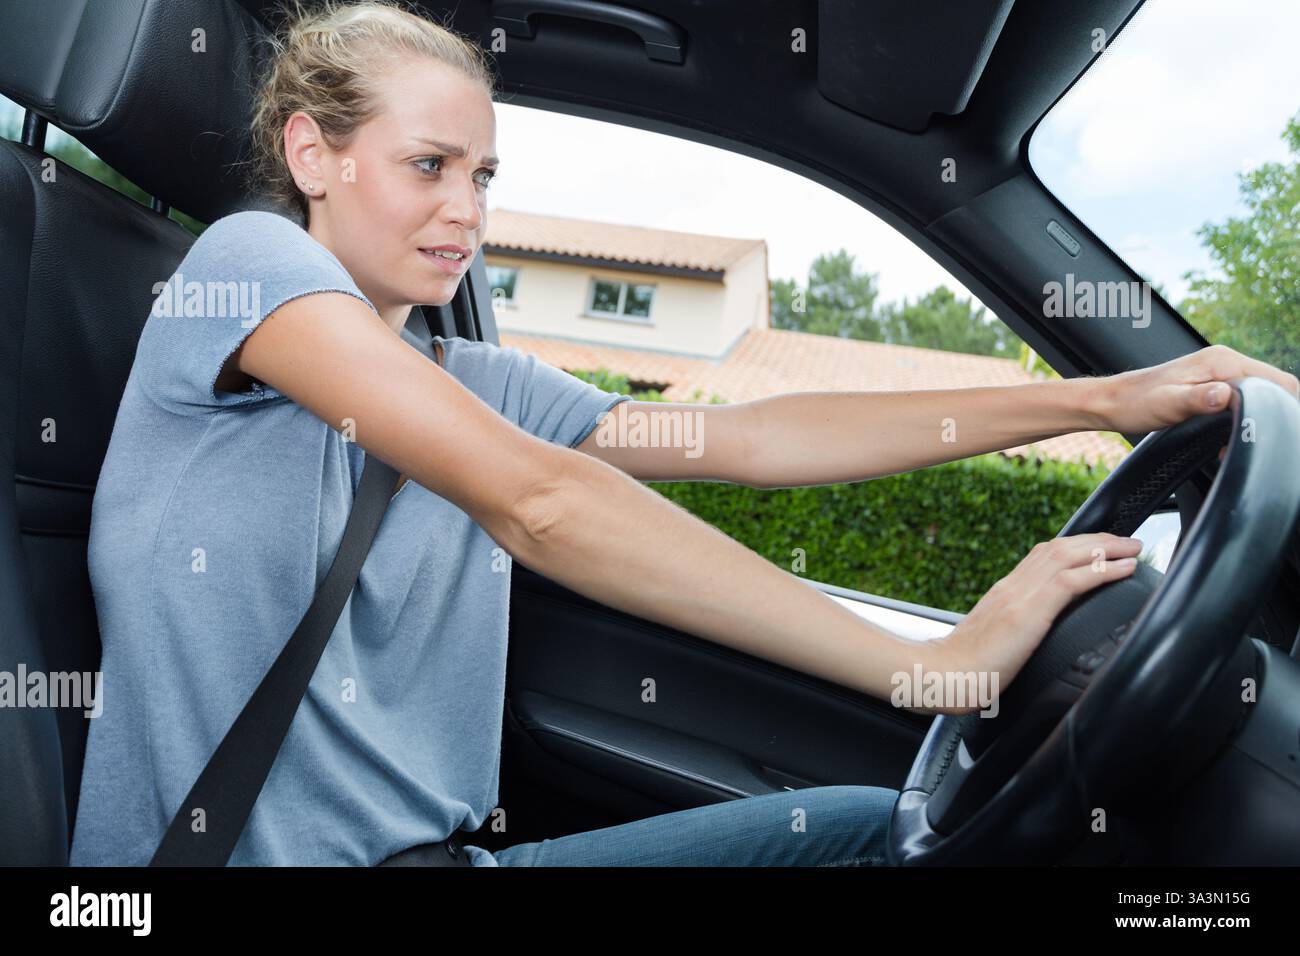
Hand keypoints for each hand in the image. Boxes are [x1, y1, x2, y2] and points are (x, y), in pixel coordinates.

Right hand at [930, 533, 1142, 715]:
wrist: (944, 675)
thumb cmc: (966, 670)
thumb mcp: (994, 642)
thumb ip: (1013, 633)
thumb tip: (1029, 643)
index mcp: (1005, 592)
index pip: (1043, 556)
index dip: (1076, 547)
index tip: (1100, 547)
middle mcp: (1013, 586)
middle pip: (1059, 547)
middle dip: (1097, 540)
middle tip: (1127, 541)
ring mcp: (1019, 595)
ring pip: (1068, 555)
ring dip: (1106, 547)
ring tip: (1132, 548)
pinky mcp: (1028, 611)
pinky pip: (1072, 581)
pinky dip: (1102, 570)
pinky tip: (1124, 569)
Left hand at [1091, 344, 1298, 433]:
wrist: (1111, 402)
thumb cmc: (1135, 403)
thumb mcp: (1168, 405)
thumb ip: (1200, 400)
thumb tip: (1226, 396)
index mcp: (1221, 361)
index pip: (1276, 380)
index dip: (1283, 406)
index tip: (1269, 432)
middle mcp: (1225, 361)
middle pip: (1273, 386)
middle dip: (1272, 414)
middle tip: (1253, 441)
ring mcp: (1219, 372)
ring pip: (1259, 394)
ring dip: (1256, 418)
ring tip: (1236, 442)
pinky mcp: (1212, 384)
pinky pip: (1242, 398)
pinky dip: (1242, 417)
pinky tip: (1228, 437)